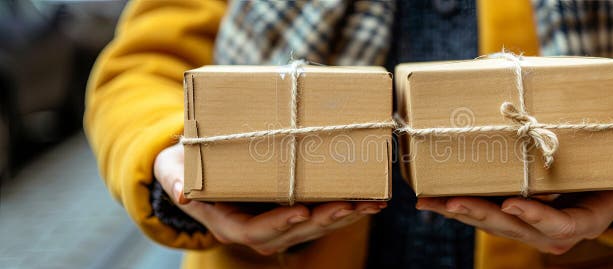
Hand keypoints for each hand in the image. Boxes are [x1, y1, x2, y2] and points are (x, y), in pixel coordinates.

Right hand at [154, 143, 385, 254]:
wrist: (196, 170)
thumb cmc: (185, 166)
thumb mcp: (173, 168)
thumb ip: (176, 179)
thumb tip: (181, 192)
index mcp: (229, 223)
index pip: (256, 231)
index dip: (279, 224)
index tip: (301, 211)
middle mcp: (258, 229)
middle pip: (295, 232)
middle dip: (325, 220)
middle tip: (351, 204)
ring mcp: (279, 223)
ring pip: (315, 226)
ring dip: (346, 216)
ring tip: (373, 203)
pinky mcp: (295, 211)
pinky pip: (323, 214)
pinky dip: (348, 207)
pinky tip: (372, 199)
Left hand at [416, 137, 612, 254]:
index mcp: (586, 220)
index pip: (558, 224)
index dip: (535, 216)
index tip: (511, 203)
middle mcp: (557, 231)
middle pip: (514, 227)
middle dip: (480, 214)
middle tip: (451, 201)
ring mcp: (535, 227)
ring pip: (494, 224)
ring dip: (461, 212)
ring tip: (430, 201)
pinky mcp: (519, 217)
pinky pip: (488, 215)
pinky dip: (462, 206)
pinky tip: (435, 199)